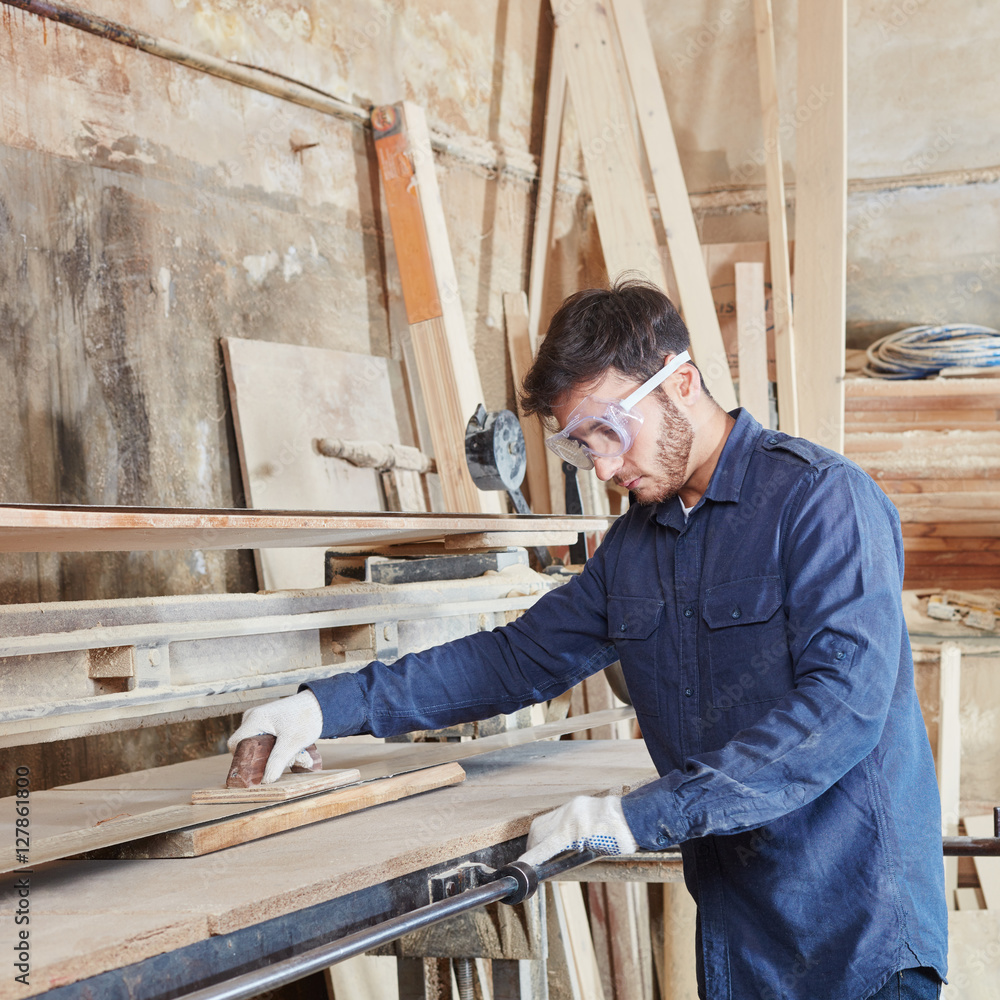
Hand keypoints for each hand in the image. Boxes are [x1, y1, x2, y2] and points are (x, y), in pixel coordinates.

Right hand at [227, 690, 323, 782]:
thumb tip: (266, 780)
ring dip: (280, 756)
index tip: (260, 769)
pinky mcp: (268, 725)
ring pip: (261, 747)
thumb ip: (278, 761)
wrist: (320, 704)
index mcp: (254, 719)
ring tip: (300, 756)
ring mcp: (260, 721)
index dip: (244, 760)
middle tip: (290, 760)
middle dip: (269, 759)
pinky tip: (298, 752)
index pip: (236, 744)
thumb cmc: (306, 718)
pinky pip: (269, 743)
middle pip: (250, 748)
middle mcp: (253, 718)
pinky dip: (282, 750)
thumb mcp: (292, 742)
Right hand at [517, 794, 637, 866]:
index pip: (543, 846)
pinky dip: (550, 828)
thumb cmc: (621, 839)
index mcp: (573, 829)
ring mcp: (571, 806)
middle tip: (533, 862)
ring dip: (540, 837)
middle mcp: (568, 814)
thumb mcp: (596, 853)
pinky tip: (555, 838)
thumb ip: (573, 856)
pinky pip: (555, 816)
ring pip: (544, 821)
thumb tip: (554, 863)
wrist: (635, 817)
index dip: (530, 858)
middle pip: (538, 831)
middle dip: (532, 847)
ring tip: (542, 851)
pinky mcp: (575, 803)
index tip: (520, 866)